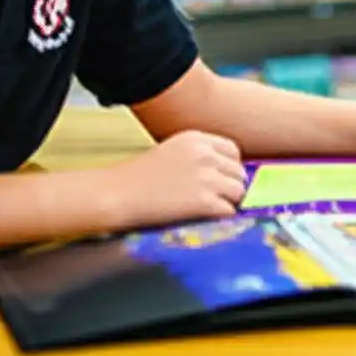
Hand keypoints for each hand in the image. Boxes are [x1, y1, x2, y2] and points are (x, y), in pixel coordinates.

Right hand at [98, 130, 246, 229]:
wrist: (115, 194)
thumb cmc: (136, 177)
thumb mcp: (171, 151)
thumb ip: (197, 156)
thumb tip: (224, 172)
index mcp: (197, 138)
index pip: (232, 150)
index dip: (229, 167)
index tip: (220, 179)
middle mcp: (206, 154)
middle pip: (238, 172)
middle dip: (230, 186)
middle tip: (215, 197)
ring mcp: (206, 177)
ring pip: (239, 191)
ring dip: (228, 202)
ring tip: (210, 208)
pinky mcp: (203, 201)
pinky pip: (229, 210)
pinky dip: (220, 216)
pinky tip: (204, 217)